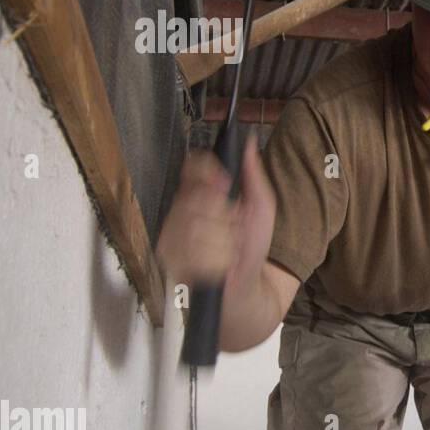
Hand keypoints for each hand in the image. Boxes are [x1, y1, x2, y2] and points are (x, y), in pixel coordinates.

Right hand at [155, 137, 275, 291]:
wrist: (246, 287)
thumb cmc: (251, 246)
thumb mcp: (261, 207)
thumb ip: (254, 175)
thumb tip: (250, 142)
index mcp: (199, 193)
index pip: (193, 167)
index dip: (207, 172)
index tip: (225, 184)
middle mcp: (180, 210)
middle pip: (198, 198)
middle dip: (225, 218)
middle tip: (233, 231)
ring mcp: (171, 233)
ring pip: (197, 227)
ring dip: (223, 242)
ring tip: (227, 250)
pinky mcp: (169, 257)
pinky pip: (194, 251)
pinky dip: (217, 259)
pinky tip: (219, 264)